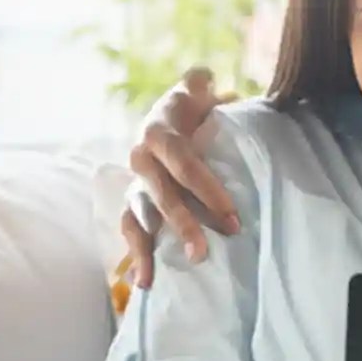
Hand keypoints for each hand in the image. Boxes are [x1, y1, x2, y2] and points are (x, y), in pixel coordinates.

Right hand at [122, 66, 236, 287]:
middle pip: (162, 197)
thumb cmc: (193, 108)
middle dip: (185, 226)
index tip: (232, 218)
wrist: (166, 117)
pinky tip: (143, 282)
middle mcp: (141, 158)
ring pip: (140, 217)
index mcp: (159, 132)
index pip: (185, 165)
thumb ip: (203, 83)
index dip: (208, 192)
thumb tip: (212, 78)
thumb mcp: (198, 89)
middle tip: (204, 253)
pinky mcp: (133, 202)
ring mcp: (135, 183)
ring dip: (151, 248)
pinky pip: (129, 230)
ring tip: (159, 278)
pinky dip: (135, 256)